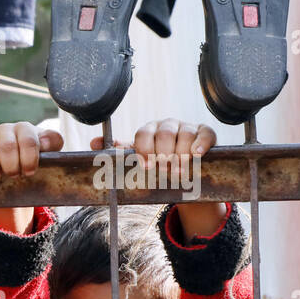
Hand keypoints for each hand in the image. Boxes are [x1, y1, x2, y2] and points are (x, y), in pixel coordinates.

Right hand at [0, 122, 62, 232]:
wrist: (13, 159)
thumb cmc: (31, 156)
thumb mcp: (48, 150)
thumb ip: (52, 142)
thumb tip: (44, 142)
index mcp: (25, 129)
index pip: (28, 141)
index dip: (29, 159)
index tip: (29, 172)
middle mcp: (7, 128)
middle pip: (7, 146)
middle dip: (11, 165)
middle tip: (14, 175)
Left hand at [119, 119, 223, 238]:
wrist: (184, 174)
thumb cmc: (157, 164)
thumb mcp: (139, 159)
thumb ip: (120, 152)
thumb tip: (94, 143)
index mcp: (149, 130)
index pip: (144, 134)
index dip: (144, 150)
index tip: (145, 166)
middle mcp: (168, 125)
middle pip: (165, 134)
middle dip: (163, 154)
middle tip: (163, 170)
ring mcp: (188, 127)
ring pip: (185, 134)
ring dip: (181, 155)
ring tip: (178, 172)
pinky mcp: (206, 132)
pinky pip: (205, 134)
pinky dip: (201, 144)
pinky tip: (196, 155)